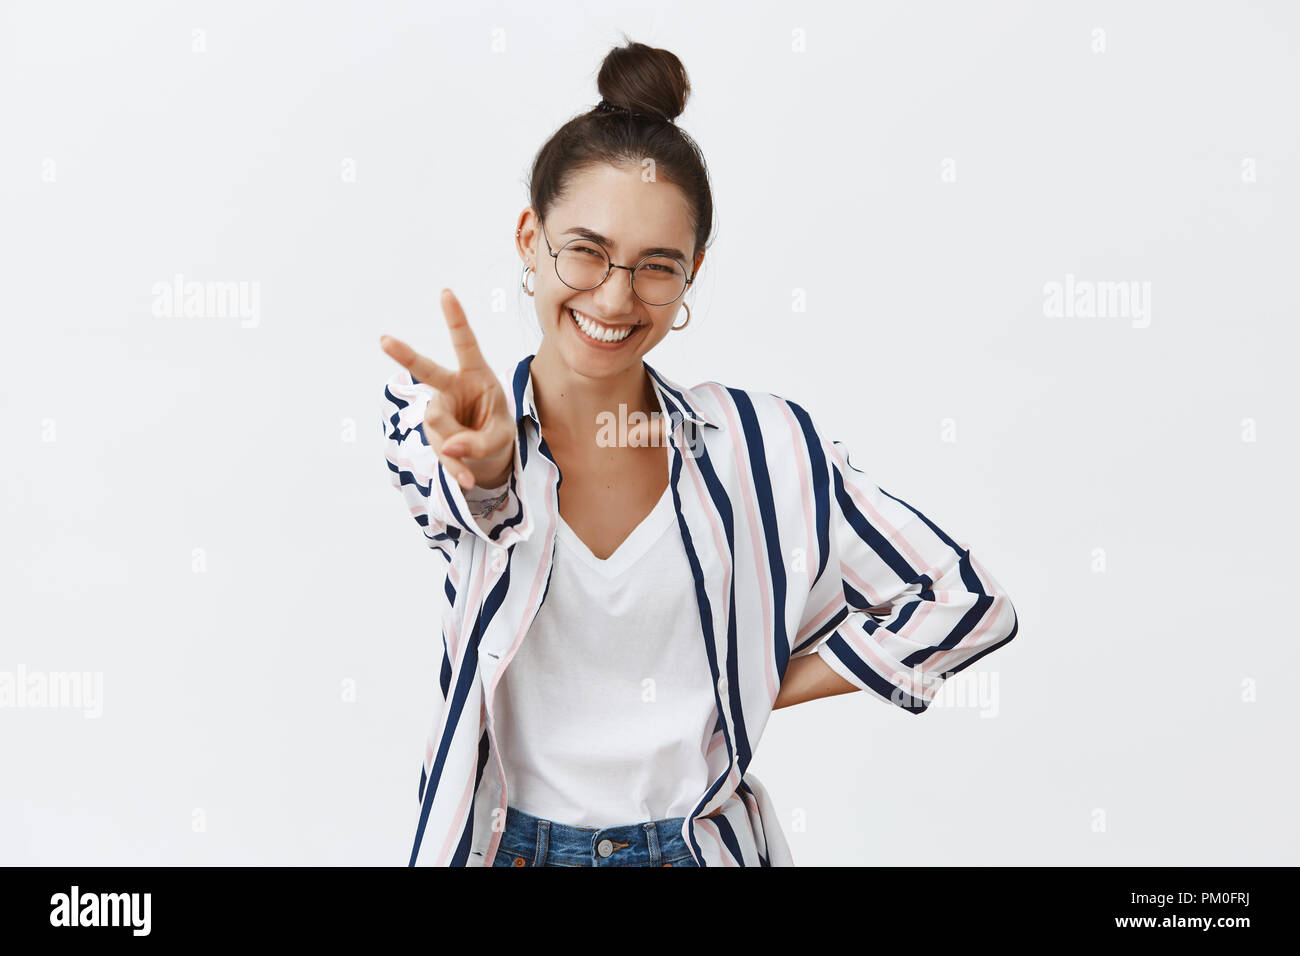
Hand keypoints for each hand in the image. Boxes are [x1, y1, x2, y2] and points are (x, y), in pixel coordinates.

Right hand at [380, 289, 514, 490]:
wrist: (487, 455)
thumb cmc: (496, 430)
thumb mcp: (500, 436)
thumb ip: (479, 441)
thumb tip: (447, 448)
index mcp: (476, 375)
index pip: (465, 344)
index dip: (455, 319)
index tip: (445, 293)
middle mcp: (452, 388)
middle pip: (427, 371)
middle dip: (405, 356)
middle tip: (383, 339)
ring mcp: (439, 412)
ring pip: (441, 428)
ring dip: (461, 448)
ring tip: (477, 461)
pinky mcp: (433, 435)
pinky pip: (442, 452)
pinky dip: (456, 469)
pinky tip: (467, 481)